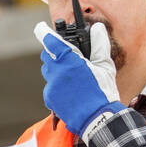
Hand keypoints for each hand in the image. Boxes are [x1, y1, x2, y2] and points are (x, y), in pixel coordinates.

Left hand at [34, 20, 121, 134]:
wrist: (97, 119)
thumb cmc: (102, 91)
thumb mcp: (105, 65)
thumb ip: (99, 44)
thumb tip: (97, 28)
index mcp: (69, 60)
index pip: (51, 41)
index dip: (43, 32)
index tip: (40, 28)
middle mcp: (56, 72)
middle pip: (47, 55)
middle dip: (54, 52)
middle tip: (68, 56)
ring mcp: (51, 86)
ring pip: (49, 71)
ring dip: (57, 69)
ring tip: (73, 76)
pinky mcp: (49, 98)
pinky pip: (50, 86)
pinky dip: (58, 85)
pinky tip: (71, 90)